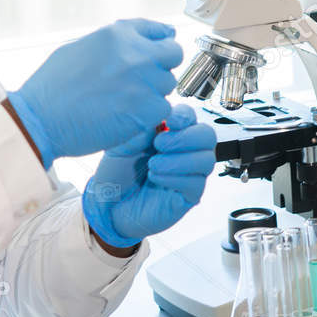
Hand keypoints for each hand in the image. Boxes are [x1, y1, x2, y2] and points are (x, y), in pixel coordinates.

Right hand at [6, 19, 180, 168]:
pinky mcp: (147, 109)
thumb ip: (113, 44)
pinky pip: (163, 109)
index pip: (160, 30)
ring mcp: (144, 81)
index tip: (158, 51)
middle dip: (162, 66)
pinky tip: (126, 117)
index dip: (160, 43)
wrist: (41, 119)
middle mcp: (136, 53)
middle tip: (143, 81)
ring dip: (153, 93)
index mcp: (118, 34)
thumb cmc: (52, 88)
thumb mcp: (80, 48)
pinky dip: (149, 116)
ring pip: (168, 85)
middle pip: (174, 55)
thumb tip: (132, 43)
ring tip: (125, 102)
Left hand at [83, 104, 217, 249]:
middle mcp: (184, 151)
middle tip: (159, 144)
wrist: (108, 203)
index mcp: (170, 132)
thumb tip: (162, 113)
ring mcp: (189, 173)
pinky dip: (174, 178)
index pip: (190, 116)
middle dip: (185, 137)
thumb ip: (144, 126)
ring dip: (178, 160)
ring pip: (206, 160)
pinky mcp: (189, 195)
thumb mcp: (124, 142)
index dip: (183, 116)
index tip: (168, 120)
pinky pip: (196, 183)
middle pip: (207, 135)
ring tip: (153, 165)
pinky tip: (155, 178)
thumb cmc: (117, 172)